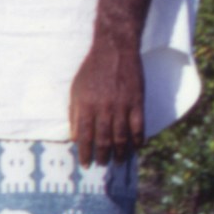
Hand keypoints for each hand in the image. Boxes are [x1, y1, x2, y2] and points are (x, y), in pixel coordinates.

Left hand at [68, 33, 145, 166]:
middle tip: (101, 165)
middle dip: (102, 156)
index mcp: (86, 105)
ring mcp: (122, 106)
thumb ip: (75, 113)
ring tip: (118, 161)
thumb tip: (75, 136)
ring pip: (121, 137)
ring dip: (120, 152)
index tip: (85, 164)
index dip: (85, 153)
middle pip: (103, 140)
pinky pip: (138, 127)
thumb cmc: (92, 69)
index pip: (84, 136)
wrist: (114, 49)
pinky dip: (138, 140)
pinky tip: (136, 147)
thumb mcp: (76, 89)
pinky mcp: (137, 101)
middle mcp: (103, 108)